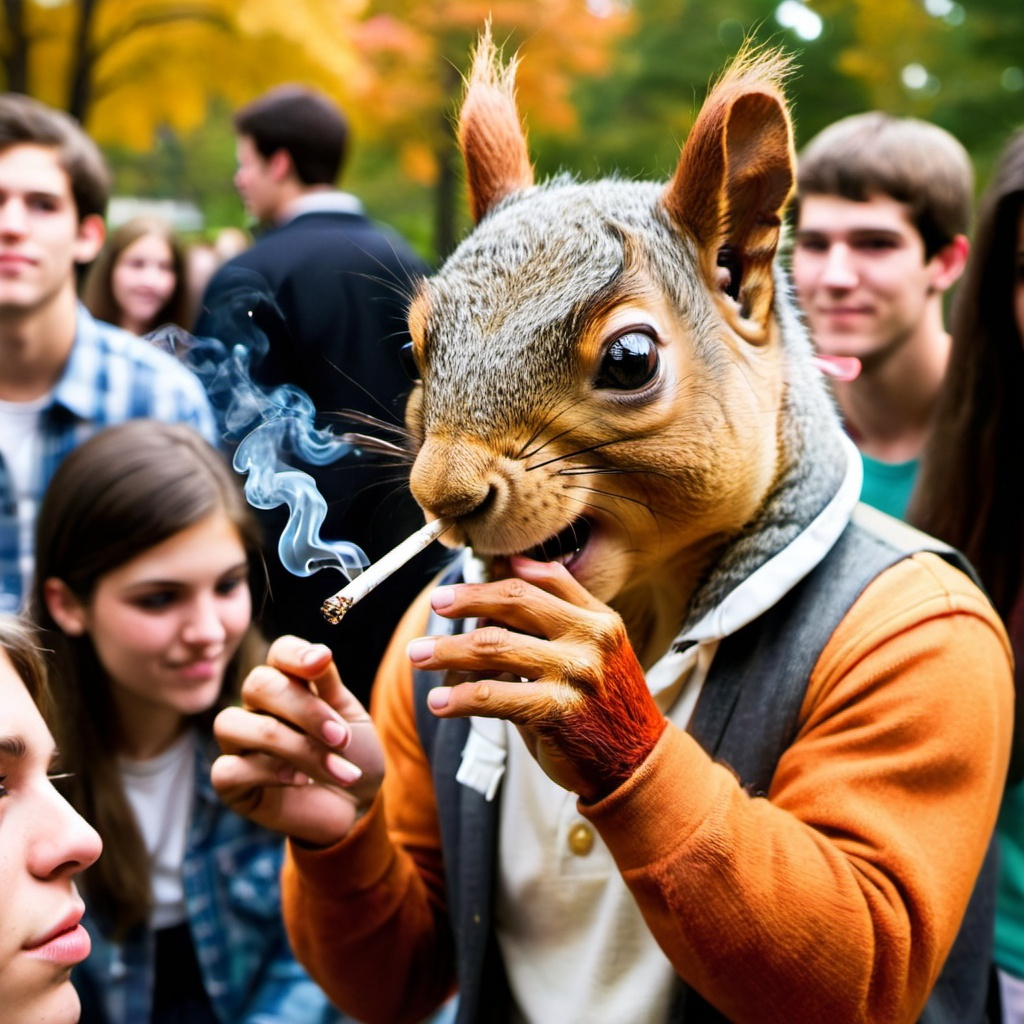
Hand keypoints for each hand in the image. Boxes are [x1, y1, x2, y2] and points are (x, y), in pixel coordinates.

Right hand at [212, 635, 384, 846]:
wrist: (356, 804)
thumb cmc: (351, 754)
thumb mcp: (352, 716)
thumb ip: (330, 685)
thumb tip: (319, 654)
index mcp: (288, 682)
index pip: (279, 653)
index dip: (296, 654)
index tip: (322, 662)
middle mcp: (257, 706)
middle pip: (258, 684)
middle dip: (305, 710)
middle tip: (341, 738)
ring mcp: (238, 743)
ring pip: (235, 724)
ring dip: (293, 746)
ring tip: (336, 768)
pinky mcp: (230, 781)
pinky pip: (229, 768)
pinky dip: (268, 772)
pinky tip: (301, 781)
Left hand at [407, 557, 665, 801]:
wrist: (636, 761)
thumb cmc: (605, 700)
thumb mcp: (599, 645)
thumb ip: (563, 603)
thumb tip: (516, 565)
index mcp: (596, 620)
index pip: (533, 586)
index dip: (487, 584)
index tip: (454, 592)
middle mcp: (588, 641)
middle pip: (512, 605)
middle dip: (465, 602)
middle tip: (434, 605)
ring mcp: (573, 675)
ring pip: (494, 648)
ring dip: (447, 650)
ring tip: (417, 655)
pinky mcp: (555, 712)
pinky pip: (492, 696)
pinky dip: (458, 698)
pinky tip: (439, 701)